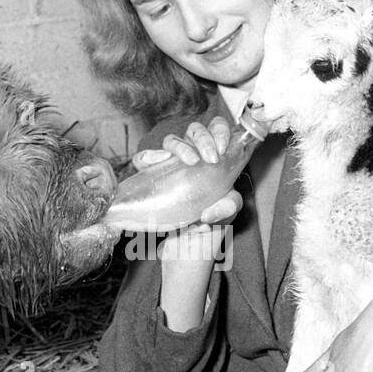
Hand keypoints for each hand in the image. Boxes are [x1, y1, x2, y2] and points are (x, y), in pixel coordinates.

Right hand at [141, 118, 242, 258]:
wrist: (187, 243)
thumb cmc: (209, 218)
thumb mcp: (226, 212)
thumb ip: (229, 205)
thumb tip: (210, 212)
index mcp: (213, 155)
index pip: (216, 128)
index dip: (219, 130)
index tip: (223, 147)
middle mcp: (192, 154)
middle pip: (195, 130)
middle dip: (204, 138)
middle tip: (211, 158)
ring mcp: (170, 163)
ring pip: (171, 140)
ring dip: (181, 146)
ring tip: (191, 161)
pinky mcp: (150, 175)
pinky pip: (144, 158)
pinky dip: (150, 157)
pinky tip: (160, 161)